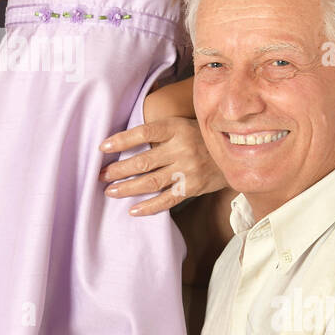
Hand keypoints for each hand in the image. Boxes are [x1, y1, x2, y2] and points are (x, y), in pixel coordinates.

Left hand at [99, 115, 224, 215]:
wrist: (234, 155)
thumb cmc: (200, 137)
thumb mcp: (182, 125)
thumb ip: (159, 131)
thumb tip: (125, 141)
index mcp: (176, 128)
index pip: (143, 132)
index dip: (121, 140)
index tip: (102, 148)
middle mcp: (181, 148)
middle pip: (143, 161)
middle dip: (118, 170)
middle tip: (100, 175)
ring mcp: (188, 170)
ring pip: (151, 182)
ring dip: (127, 188)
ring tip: (110, 191)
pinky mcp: (192, 187)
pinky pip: (166, 200)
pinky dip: (149, 207)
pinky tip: (132, 210)